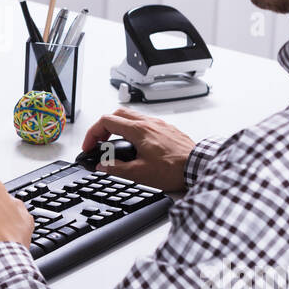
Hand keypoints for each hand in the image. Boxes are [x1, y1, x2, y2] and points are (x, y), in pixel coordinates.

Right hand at [81, 107, 195, 192]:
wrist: (198, 166)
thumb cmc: (174, 169)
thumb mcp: (140, 174)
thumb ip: (117, 169)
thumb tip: (103, 166)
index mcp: (138, 130)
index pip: (106, 122)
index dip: (93, 134)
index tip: (90, 146)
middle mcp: (148, 123)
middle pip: (117, 114)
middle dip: (104, 127)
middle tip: (100, 142)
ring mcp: (159, 125)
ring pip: (132, 117)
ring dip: (119, 127)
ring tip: (116, 144)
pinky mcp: (168, 130)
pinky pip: (146, 123)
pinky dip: (134, 130)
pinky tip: (137, 145)